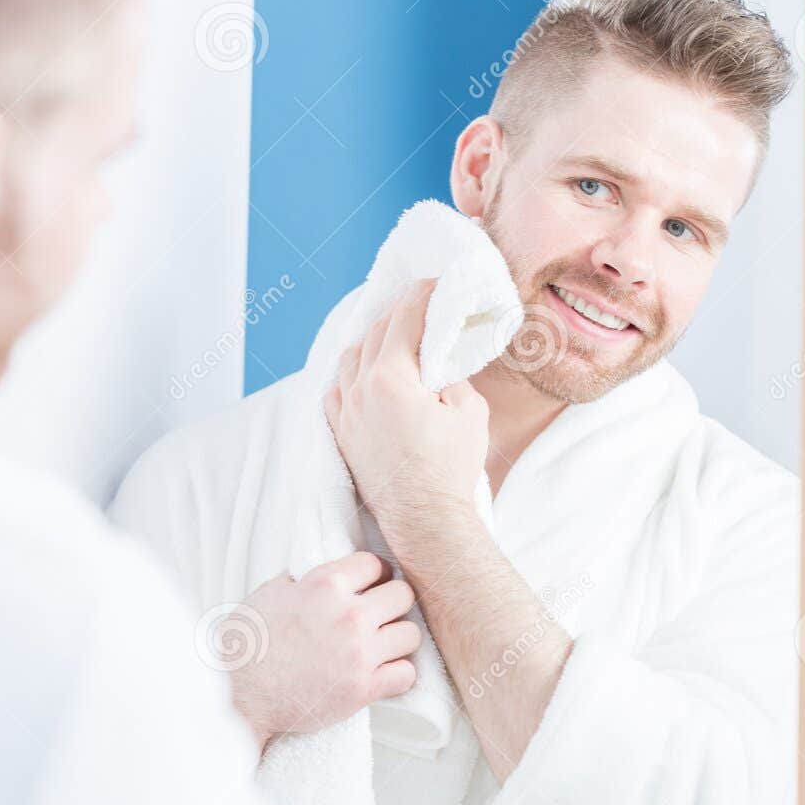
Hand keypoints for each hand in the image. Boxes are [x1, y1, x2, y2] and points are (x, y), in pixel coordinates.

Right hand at [229, 551, 420, 750]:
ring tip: (384, 646)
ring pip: (411, 634)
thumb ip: (296, 581)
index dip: (376, 574)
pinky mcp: (363, 687)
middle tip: (382, 616)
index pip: (375, 564)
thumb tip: (305, 575)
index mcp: (326, 585)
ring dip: (399, 640)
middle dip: (394, 604)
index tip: (375, 585)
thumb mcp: (267, 595)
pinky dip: (398, 675)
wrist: (240, 695)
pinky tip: (384, 674)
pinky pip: (407, 674)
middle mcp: (349, 614)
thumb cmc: (248, 644)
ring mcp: (359, 652)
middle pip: (403, 595)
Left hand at [323, 279, 489, 532]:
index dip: (421, 295)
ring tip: (392, 338)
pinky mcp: (341, 435)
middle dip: (398, 314)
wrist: (425, 521)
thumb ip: (452, 374)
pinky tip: (362, 375)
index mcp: (391, 376)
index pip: (404, 319)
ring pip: (349, 359)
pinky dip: (349, 374)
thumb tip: (441, 361)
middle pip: (374, 333)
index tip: (434, 284)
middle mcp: (360, 389)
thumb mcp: (469, 410)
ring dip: (371, 341)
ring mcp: (346, 413)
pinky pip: (335, 391)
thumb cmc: (451, 469)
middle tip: (420, 306)